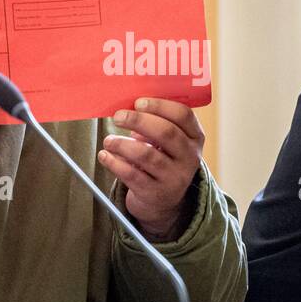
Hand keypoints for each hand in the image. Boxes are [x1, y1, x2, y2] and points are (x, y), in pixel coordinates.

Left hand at [100, 98, 203, 240]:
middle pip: (166, 132)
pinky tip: (105, 156)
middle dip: (139, 121)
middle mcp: (189, 157)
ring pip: (147, 155)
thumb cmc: (162, 159)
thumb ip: (155, 123)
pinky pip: (133, 175)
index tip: (138, 102)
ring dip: (122, 144)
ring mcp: (174, 177)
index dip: (160, 106)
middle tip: (119, 116)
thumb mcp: (168, 142)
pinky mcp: (156, 193)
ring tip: (108, 140)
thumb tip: (127, 109)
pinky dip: (115, 163)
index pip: (183, 115)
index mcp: (195, 137)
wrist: (163, 199)